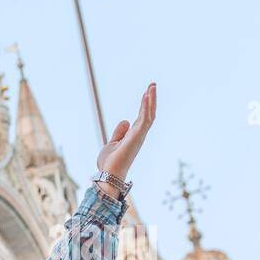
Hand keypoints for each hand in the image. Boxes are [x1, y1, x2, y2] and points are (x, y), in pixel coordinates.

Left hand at [95, 83, 156, 198]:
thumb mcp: (112, 143)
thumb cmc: (110, 163)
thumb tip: (125, 120)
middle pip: (148, 114)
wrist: (108, 174)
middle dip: (150, 99)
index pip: (141, 117)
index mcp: (133, 136)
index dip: (144, 105)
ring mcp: (139, 136)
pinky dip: (146, 107)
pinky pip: (145, 119)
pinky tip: (146, 96)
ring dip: (151, 100)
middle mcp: (139, 135)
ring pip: (149, 115)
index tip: (146, 92)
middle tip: (152, 85)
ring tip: (152, 86)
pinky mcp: (136, 137)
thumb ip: (119, 132)